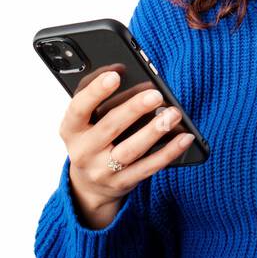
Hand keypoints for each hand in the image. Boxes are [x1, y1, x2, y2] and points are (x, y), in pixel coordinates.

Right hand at [59, 69, 194, 227]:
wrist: (89, 185)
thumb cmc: (92, 140)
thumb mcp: (86, 122)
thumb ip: (100, 100)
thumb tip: (125, 72)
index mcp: (71, 130)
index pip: (79, 108)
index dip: (95, 91)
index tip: (115, 75)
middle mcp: (83, 151)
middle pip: (109, 128)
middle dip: (133, 109)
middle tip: (156, 94)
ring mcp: (102, 170)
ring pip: (130, 150)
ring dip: (154, 131)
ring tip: (173, 114)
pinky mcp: (122, 183)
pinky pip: (148, 168)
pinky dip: (169, 152)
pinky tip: (184, 138)